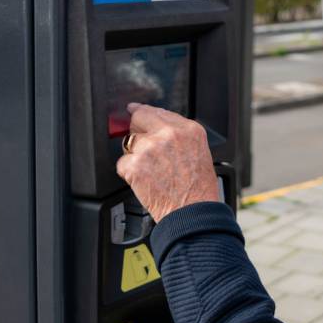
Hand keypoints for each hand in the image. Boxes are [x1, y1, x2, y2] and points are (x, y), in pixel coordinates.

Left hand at [115, 104, 220, 222]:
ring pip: (130, 143)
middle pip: (139, 118)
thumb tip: (159, 129)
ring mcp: (150, 148)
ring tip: (152, 172)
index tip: (135, 109)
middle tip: (142, 146)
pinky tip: (145, 181)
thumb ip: (180, 137)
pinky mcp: (135, 165)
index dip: (144, 112)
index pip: (159, 111)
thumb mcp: (200, 153)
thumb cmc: (199, 190)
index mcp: (189, 129)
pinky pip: (122, 163)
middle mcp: (169, 134)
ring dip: (135, 156)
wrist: (192, 213)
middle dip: (136, 129)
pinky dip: (129, 174)